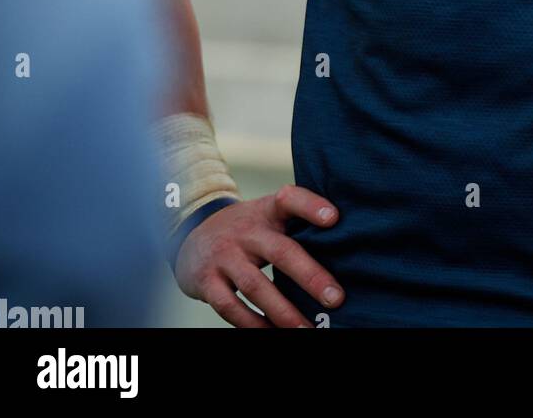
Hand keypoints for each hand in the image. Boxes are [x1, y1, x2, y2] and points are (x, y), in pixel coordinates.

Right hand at [173, 184, 343, 327]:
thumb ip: (295, 225)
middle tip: (335, 299)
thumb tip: (342, 251)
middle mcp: (246, 231)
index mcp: (266, 211)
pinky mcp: (207, 281)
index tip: (334, 218)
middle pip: (280, 251)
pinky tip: (272, 333)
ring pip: (256, 286)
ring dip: (283, 312)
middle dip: (310, 276)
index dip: (311, 206)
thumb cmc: (245, 228)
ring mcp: (224, 256)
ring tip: (307, 330)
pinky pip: (231, 307)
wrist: (190, 231)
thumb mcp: (265, 215)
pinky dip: (253, 324)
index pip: (288, 199)